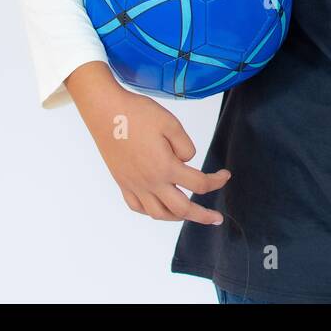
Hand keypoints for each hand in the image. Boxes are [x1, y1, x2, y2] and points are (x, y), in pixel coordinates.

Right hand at [67, 61, 231, 225]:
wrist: (105, 111)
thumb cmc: (138, 114)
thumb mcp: (171, 124)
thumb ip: (186, 147)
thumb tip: (187, 162)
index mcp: (166, 167)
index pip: (199, 184)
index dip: (216, 182)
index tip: (225, 176)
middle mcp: (150, 182)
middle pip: (181, 209)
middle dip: (202, 215)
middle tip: (216, 219)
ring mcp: (134, 185)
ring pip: (158, 213)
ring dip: (176, 217)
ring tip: (188, 214)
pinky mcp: (122, 182)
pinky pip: (137, 207)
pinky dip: (151, 211)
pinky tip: (158, 206)